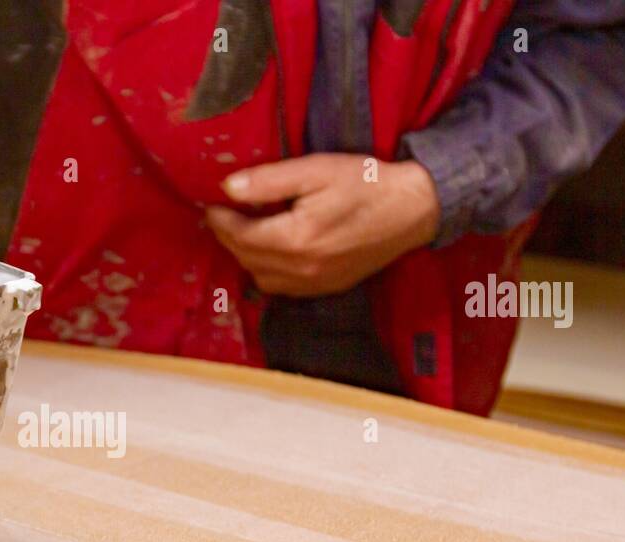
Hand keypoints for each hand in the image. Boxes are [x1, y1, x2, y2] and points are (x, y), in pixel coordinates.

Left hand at [205, 154, 439, 297]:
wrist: (413, 209)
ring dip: (246, 256)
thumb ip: (269, 181)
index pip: (239, 235)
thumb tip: (228, 188)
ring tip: (244, 230)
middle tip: (222, 214)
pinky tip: (270, 250)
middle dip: (229, 236)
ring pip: (260, 277)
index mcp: (295, 238)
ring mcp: (313, 284)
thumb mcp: (316, 170)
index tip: (211, 204)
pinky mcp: (325, 288)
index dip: (220, 220)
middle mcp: (300, 269)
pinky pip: (282, 287)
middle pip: (246, 257)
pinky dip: (267, 271)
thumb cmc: (366, 183)